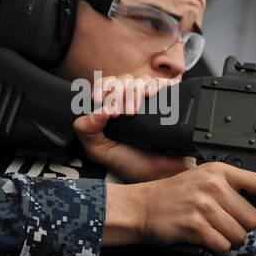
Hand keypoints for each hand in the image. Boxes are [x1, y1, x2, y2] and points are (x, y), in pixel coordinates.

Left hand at [72, 75, 195, 182]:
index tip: (100, 101)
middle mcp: (131, 102)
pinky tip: (150, 95)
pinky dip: (156, 85)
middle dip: (117, 94)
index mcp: (112, 108)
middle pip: (123, 80)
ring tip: (133, 113)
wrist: (160, 175)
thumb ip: (86, 130)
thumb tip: (97, 110)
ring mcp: (150, 102)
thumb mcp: (99, 150)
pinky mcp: (169, 103)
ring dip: (133, 92)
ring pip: (140, 81)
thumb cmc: (130, 163)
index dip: (102, 89)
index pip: (105, 85)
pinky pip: (163, 84)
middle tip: (118, 114)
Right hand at [103, 162, 255, 254]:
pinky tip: (208, 239)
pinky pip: (223, 245)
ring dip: (229, 238)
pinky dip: (218, 247)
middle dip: (243, 226)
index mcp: (218, 171)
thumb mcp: (201, 177)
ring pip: (239, 234)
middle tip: (228, 223)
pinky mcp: (196, 226)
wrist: (141, 207)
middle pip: (252, 217)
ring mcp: (204, 206)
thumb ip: (228, 184)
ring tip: (214, 230)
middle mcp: (213, 186)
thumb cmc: (171, 194)